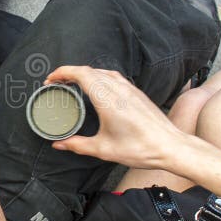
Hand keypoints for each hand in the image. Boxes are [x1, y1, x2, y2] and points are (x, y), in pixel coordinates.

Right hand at [45, 66, 184, 168]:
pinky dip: (99, 77)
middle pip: (89, 70)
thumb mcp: (103, 149)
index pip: (81, 74)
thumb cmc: (140, 148)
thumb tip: (59, 144)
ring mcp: (129, 88)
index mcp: (107, 99)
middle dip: (69, 73)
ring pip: (101, 72)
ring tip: (73, 84)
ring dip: (84, 74)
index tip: (50, 79)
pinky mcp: (136, 92)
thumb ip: (77, 145)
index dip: (62, 72)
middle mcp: (118, 89)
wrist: (170, 147)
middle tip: (56, 83)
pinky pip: (114, 77)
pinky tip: (97, 88)